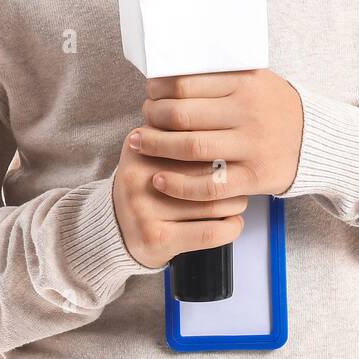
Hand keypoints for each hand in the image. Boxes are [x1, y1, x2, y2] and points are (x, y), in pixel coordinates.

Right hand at [111, 122, 249, 270]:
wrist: (117, 229)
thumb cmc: (150, 185)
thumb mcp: (155, 152)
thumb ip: (182, 133)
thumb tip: (229, 119)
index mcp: (140, 145)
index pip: (195, 138)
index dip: (222, 146)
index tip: (233, 151)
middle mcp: (137, 175)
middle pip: (206, 168)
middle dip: (232, 174)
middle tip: (241, 178)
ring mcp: (143, 208)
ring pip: (213, 202)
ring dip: (236, 203)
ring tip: (238, 201)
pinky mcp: (155, 238)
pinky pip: (209, 232)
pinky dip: (231, 228)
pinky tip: (233, 223)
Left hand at [133, 69, 305, 201]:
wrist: (317, 139)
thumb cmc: (275, 107)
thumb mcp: (256, 79)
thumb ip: (220, 76)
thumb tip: (170, 73)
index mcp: (245, 84)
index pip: (186, 84)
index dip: (159, 89)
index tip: (150, 93)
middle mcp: (247, 113)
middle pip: (182, 115)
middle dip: (152, 117)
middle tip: (143, 118)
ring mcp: (251, 147)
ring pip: (190, 149)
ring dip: (156, 147)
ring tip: (139, 143)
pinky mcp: (254, 177)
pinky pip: (208, 185)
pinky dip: (178, 184)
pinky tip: (159, 179)